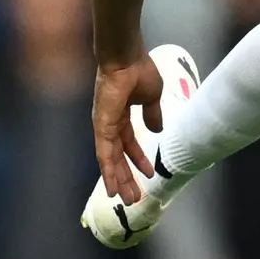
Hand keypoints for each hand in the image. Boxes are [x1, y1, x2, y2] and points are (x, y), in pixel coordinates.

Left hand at [92, 57, 163, 204]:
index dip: (138, 159)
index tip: (149, 173)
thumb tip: (158, 130)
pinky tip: (112, 188)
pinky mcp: (102, 128)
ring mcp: (104, 127)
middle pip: (119, 157)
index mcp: (121, 115)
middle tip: (135, 197)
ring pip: (111, 161)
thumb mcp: (152, 97)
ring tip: (127, 199)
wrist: (126, 59)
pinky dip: (108, 173)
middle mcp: (110, 124)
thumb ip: (153, 114)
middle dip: (127, 177)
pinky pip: (104, 155)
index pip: (129, 143)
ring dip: (118, 181)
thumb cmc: (139, 71)